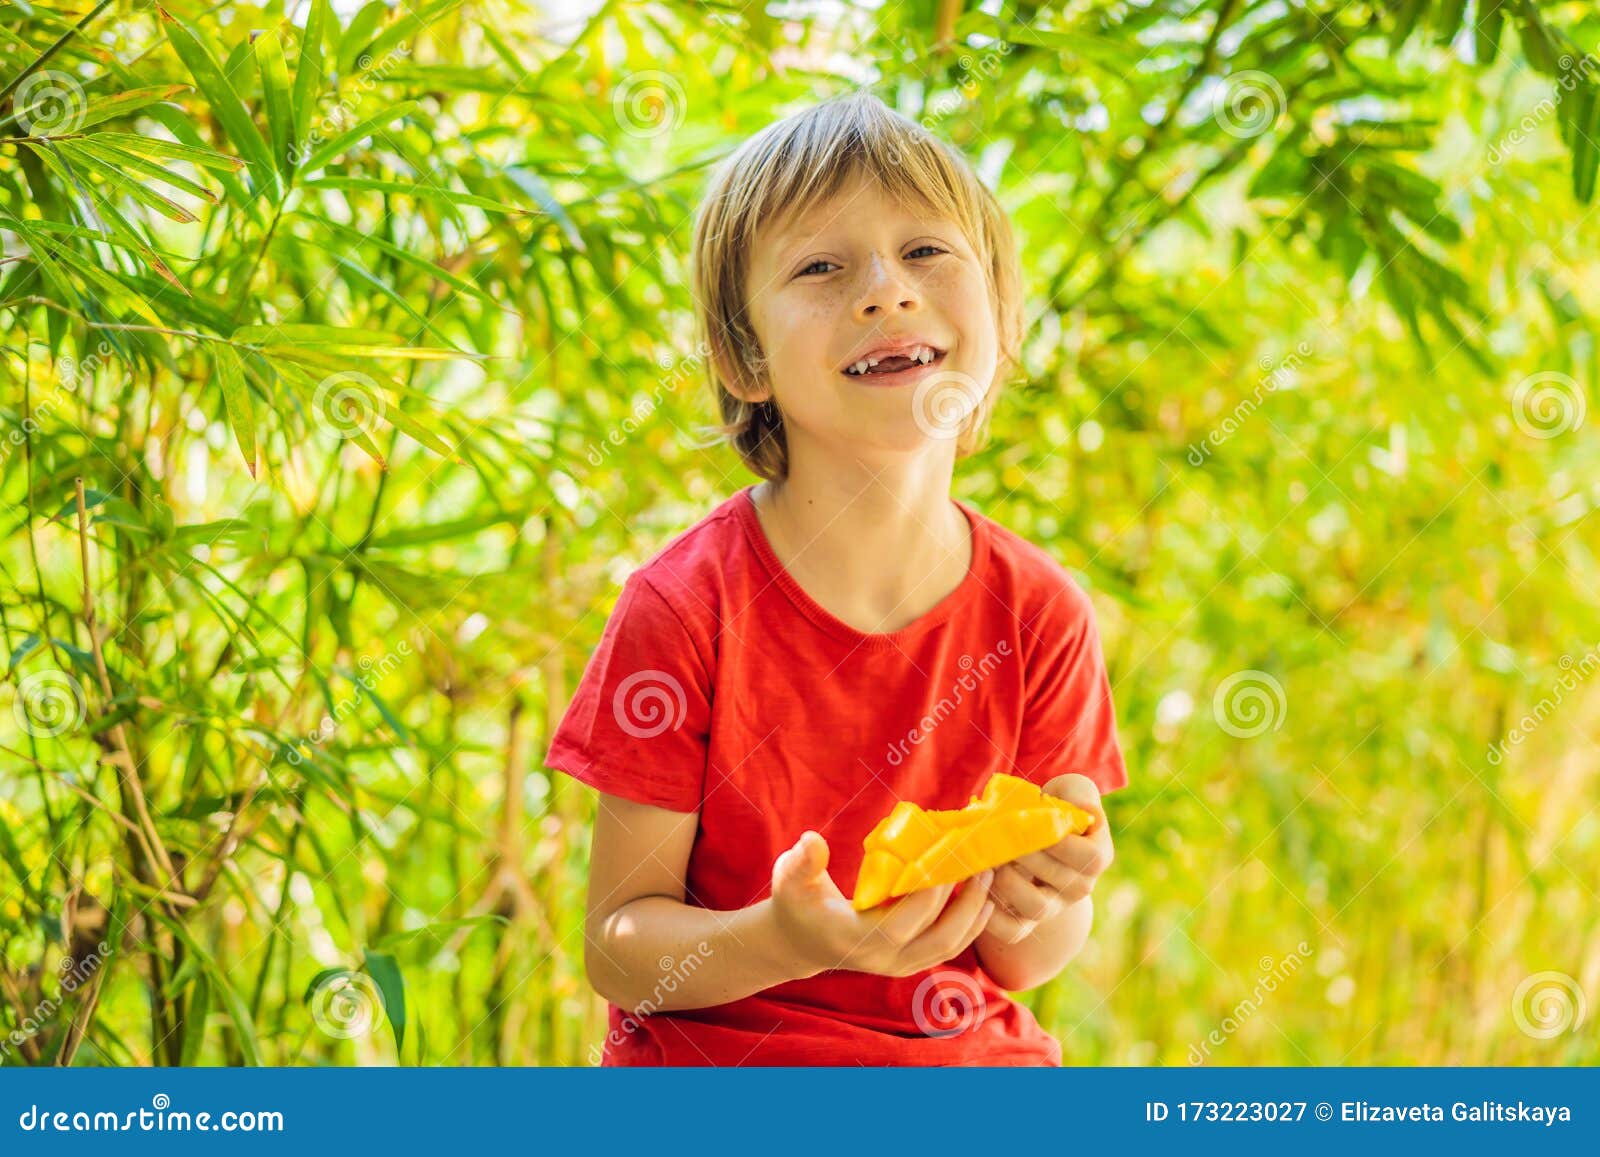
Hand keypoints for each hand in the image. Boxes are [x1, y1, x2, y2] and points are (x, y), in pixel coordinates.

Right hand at [769, 830, 995, 978]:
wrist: (800, 941)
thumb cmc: (797, 903)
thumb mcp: (790, 879)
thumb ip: (802, 861)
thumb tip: (812, 841)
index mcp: (856, 939)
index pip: (904, 920)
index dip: (930, 892)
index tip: (948, 856)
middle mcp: (883, 960)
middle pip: (939, 940)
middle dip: (966, 903)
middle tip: (982, 866)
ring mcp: (899, 966)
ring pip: (949, 947)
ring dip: (974, 914)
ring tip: (988, 878)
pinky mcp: (910, 962)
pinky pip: (948, 948)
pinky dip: (969, 924)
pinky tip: (981, 899)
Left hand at [982, 773, 1113, 945]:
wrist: (1033, 834)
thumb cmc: (1052, 806)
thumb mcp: (1069, 791)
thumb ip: (1078, 795)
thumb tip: (1083, 808)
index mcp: (1097, 856)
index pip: (1090, 859)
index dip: (1061, 842)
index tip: (1036, 822)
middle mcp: (1079, 887)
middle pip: (1060, 882)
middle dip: (1026, 856)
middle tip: (1003, 836)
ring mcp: (1053, 907)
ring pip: (1036, 907)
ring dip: (1008, 882)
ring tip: (992, 858)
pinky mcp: (1025, 921)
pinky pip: (1011, 930)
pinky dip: (991, 913)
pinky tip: (979, 884)